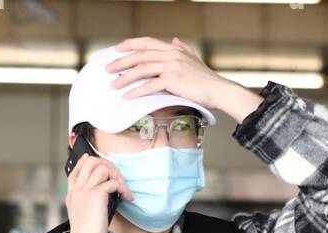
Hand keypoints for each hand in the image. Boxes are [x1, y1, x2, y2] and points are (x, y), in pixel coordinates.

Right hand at [66, 153, 132, 232]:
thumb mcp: (81, 213)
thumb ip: (87, 199)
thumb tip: (103, 192)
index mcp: (72, 191)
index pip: (79, 166)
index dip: (92, 161)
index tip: (104, 166)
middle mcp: (77, 187)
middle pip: (91, 161)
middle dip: (108, 166)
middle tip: (117, 179)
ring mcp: (86, 189)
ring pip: (102, 167)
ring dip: (116, 175)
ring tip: (122, 188)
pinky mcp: (96, 194)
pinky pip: (113, 182)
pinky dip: (123, 188)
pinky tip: (127, 197)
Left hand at [106, 36, 257, 120]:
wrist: (219, 90)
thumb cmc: (206, 81)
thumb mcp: (193, 60)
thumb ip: (183, 49)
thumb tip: (175, 40)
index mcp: (173, 49)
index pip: (147, 43)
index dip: (131, 44)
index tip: (117, 49)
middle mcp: (171, 54)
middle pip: (140, 55)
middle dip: (121, 62)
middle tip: (108, 69)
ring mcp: (172, 66)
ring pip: (143, 69)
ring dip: (125, 78)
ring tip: (114, 85)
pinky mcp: (174, 80)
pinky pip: (151, 85)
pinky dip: (137, 91)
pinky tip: (128, 96)